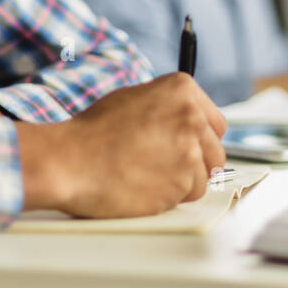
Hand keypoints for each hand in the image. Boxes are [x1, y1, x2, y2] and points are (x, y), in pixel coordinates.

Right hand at [16, 72, 226, 217]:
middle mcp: (192, 117)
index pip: (216, 123)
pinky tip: (143, 187)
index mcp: (182, 89)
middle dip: (196, 164)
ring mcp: (189, 151)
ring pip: (204, 178)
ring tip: (147, 175)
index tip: (189, 148)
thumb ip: (169, 107)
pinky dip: (169, 198)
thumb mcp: (134, 99)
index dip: (201, 140)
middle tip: (165, 168)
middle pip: (216, 153)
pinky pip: (186, 197)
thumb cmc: (94, 132)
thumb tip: (190, 120)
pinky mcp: (181, 183)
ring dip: (182, 183)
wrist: (70, 161)